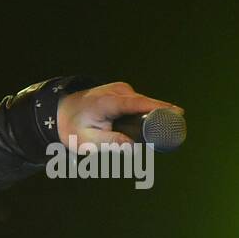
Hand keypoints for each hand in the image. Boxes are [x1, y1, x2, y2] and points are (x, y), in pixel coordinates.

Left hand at [56, 82, 182, 148]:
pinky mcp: (124, 92)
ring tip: (153, 131)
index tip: (177, 112)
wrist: (61, 111)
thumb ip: (110, 143)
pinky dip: (143, 114)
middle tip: (175, 130)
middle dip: (160, 116)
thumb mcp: (87, 142)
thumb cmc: (73, 128)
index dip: (158, 107)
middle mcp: (116, 91)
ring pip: (143, 104)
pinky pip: (139, 104)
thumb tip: (133, 147)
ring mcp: (121, 89)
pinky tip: (144, 125)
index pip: (137, 103)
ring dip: (150, 117)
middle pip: (145, 103)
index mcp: (107, 102)